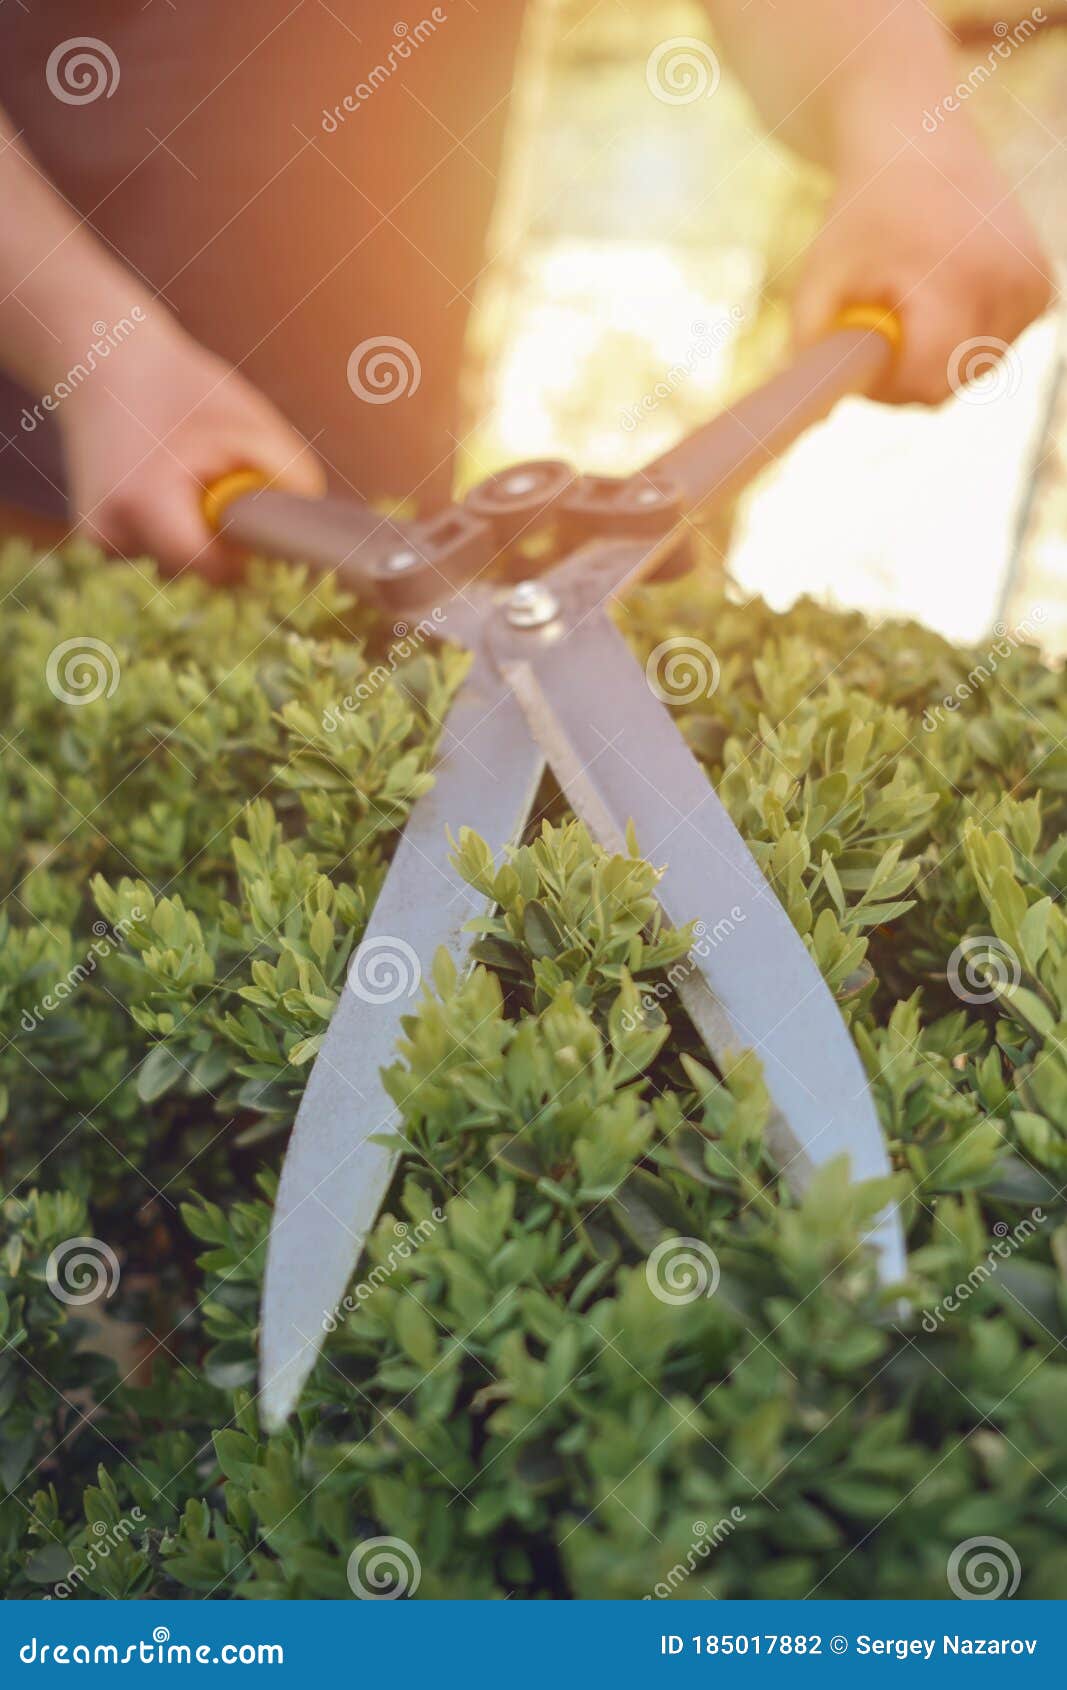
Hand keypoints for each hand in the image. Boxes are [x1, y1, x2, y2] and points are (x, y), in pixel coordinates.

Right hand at [60, 322, 324, 578]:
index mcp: (146, 503)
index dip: (246, 561)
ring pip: (173, 571)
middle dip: (221, 550)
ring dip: (195, 543)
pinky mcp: (96, 543)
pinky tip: (164, 497)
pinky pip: (152, 558)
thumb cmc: (183, 391)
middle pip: (194, 579)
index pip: (212, 573)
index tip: (261, 537)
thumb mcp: (250, 426)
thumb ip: (288, 482)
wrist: (104, 366)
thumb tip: (306, 538)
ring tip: (187, 488)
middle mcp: (111, 532)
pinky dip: (170, 537)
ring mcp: (98, 542)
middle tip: (226, 501)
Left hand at [790, 120, 1052, 403]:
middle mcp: (1005, 282)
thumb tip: (814, 415)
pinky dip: (962, 338)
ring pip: (972, 371)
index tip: (858, 363)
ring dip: (934, 356)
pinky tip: (944, 296)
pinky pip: (994, 348)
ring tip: (911, 302)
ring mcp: (1030, 286)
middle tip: (876, 331)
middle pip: (948, 385)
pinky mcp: (1040, 289)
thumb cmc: (861, 217)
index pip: (928, 381)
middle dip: (905, 376)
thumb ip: (810, 349)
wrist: (919, 147)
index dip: (884, 389)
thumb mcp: (819, 278)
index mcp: (954, 278)